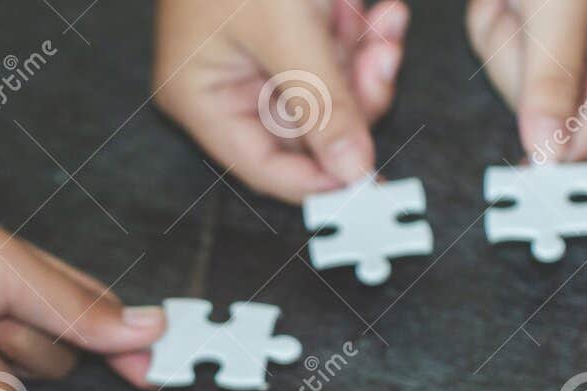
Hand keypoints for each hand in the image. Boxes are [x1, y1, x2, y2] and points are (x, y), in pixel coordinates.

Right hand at [153, 0, 408, 201]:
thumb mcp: (285, 28)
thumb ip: (323, 104)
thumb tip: (352, 169)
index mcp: (202, 97)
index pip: (267, 169)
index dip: (324, 178)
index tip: (374, 178)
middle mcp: (228, 85)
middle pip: (309, 132)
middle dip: (356, 99)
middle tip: (384, 65)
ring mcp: (260, 58)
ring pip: (331, 93)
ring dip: (367, 62)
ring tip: (385, 26)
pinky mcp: (290, 30)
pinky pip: (335, 55)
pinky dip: (361, 35)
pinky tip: (380, 12)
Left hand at [467, 0, 586, 161]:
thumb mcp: (558, 0)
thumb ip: (551, 75)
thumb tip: (548, 151)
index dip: (557, 140)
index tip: (527, 170)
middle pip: (552, 102)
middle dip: (517, 54)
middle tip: (521, 7)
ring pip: (520, 75)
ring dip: (502, 30)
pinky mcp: (557, 28)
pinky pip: (510, 48)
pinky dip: (498, 18)